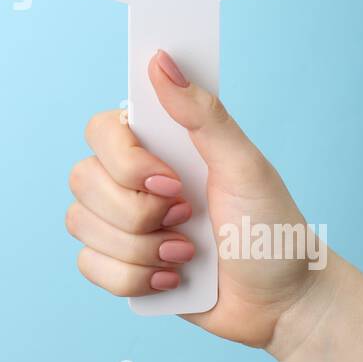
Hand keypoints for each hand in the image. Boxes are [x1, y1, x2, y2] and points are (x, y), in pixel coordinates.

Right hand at [66, 49, 321, 348]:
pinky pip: (89, 266)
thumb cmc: (270, 227)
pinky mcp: (118, 265)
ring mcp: (120, 222)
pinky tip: (171, 277)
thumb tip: (161, 60)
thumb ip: (202, 113)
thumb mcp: (244, 165)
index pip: (99, 130)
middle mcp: (129, 178)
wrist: (281, 301)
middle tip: (188, 217)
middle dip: (140, 214)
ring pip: (82, 225)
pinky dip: (135, 279)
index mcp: (155, 145)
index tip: (174, 183)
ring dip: (143, 249)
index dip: (127, 162)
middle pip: (83, 180)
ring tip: (186, 252)